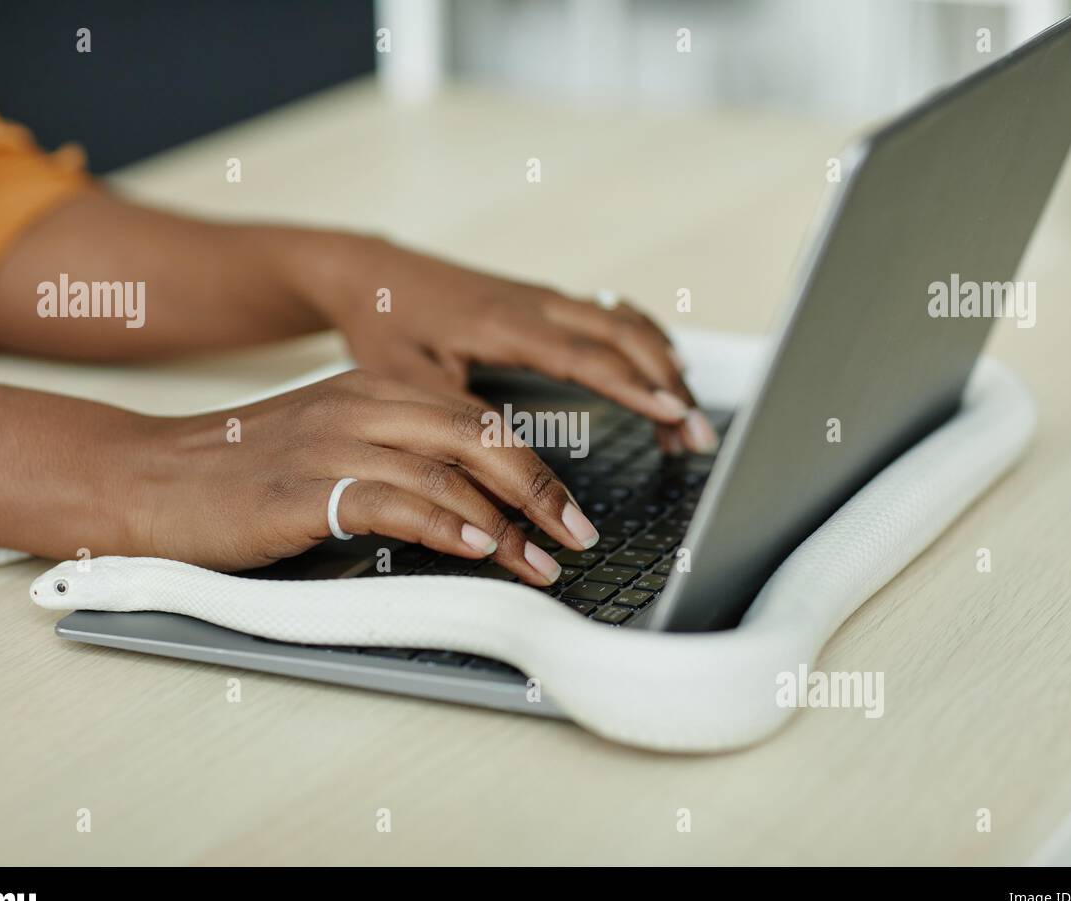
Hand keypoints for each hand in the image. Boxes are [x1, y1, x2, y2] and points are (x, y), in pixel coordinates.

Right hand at [131, 369, 600, 583]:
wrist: (147, 478)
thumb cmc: (244, 474)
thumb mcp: (333, 446)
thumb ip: (401, 461)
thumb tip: (479, 508)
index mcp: (376, 388)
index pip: (481, 420)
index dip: (537, 467)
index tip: (570, 512)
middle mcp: (362, 404)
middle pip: (480, 437)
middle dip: (541, 490)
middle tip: (579, 536)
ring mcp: (332, 441)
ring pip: (447, 469)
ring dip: (504, 523)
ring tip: (540, 564)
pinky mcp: (302, 487)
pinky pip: (392, 499)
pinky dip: (443, 523)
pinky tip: (476, 548)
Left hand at [283, 236, 718, 453]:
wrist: (372, 271)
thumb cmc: (386, 324)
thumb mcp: (410, 380)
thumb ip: (461, 416)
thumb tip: (512, 458)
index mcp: (505, 325)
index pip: (588, 356)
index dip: (636, 386)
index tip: (675, 413)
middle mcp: (535, 304)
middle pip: (624, 337)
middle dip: (669, 385)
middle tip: (699, 435)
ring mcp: (543, 297)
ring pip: (624, 322)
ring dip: (663, 364)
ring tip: (688, 416)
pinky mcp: (543, 300)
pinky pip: (611, 312)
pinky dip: (645, 339)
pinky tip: (661, 365)